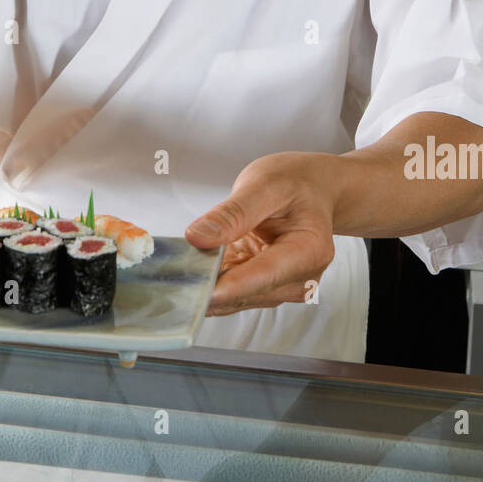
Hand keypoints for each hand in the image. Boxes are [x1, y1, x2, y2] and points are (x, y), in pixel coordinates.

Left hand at [184, 152, 336, 316]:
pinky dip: (211, 282)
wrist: (313, 189)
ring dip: (206, 286)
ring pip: (235, 298)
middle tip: (169, 276)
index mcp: (309, 250)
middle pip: (246, 293)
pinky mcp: (265, 288)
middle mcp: (301, 279)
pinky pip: (232, 291)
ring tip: (175, 272)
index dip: (225, 287)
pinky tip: (191, 270)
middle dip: (208, 285)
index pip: (262, 276)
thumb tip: (197, 237)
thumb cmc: (296, 183)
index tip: (192, 289)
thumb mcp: (264, 184)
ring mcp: (283, 287)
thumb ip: (232, 213)